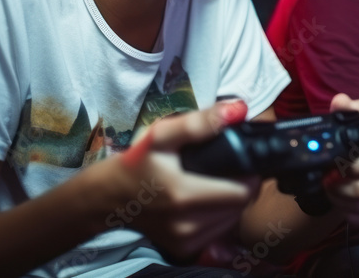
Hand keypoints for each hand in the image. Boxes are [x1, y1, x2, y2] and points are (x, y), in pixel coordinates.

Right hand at [96, 101, 260, 261]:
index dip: (248, 174)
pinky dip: (220, 217)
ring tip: (218, 182)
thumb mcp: (163, 135)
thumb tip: (238, 109)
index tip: (241, 161)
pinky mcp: (183, 249)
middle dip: (241, 186)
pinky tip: (208, 201)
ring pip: (232, 221)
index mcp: (183, 195)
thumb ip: (201, 122)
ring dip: (232, 202)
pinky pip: (218, 232)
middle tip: (229, 168)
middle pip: (240, 206)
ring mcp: (185, 240)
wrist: (110, 196)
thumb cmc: (138, 162)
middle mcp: (186, 224)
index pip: (243, 192)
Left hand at [321, 94, 358, 228]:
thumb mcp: (352, 121)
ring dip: (342, 201)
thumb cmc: (357, 141)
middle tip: (326, 181)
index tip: (335, 166)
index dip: (357, 166)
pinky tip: (342, 204)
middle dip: (342, 187)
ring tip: (330, 191)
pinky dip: (350, 214)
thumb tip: (341, 101)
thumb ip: (347, 109)